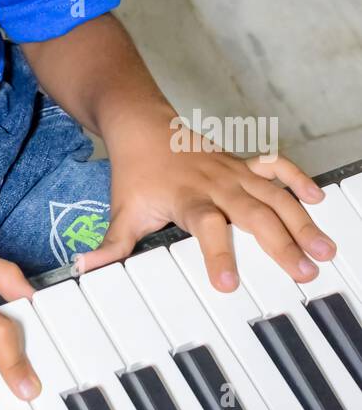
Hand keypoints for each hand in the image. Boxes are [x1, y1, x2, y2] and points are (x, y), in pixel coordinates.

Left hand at [77, 111, 335, 292]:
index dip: (218, 254)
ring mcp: (233, 172)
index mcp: (187, 199)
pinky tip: (317, 199)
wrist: (141, 125)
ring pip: (273, 194)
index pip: (206, 227)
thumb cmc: (135, 172)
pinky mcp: (242, 163)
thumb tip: (85, 269)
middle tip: (304, 271)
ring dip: (301, 219)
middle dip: (281, 242)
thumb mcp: (123, 210)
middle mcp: (216, 184)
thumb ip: (112, 245)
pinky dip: (297, 178)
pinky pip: (275, 166)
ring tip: (324, 248)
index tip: (228, 284)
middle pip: (253, 212)